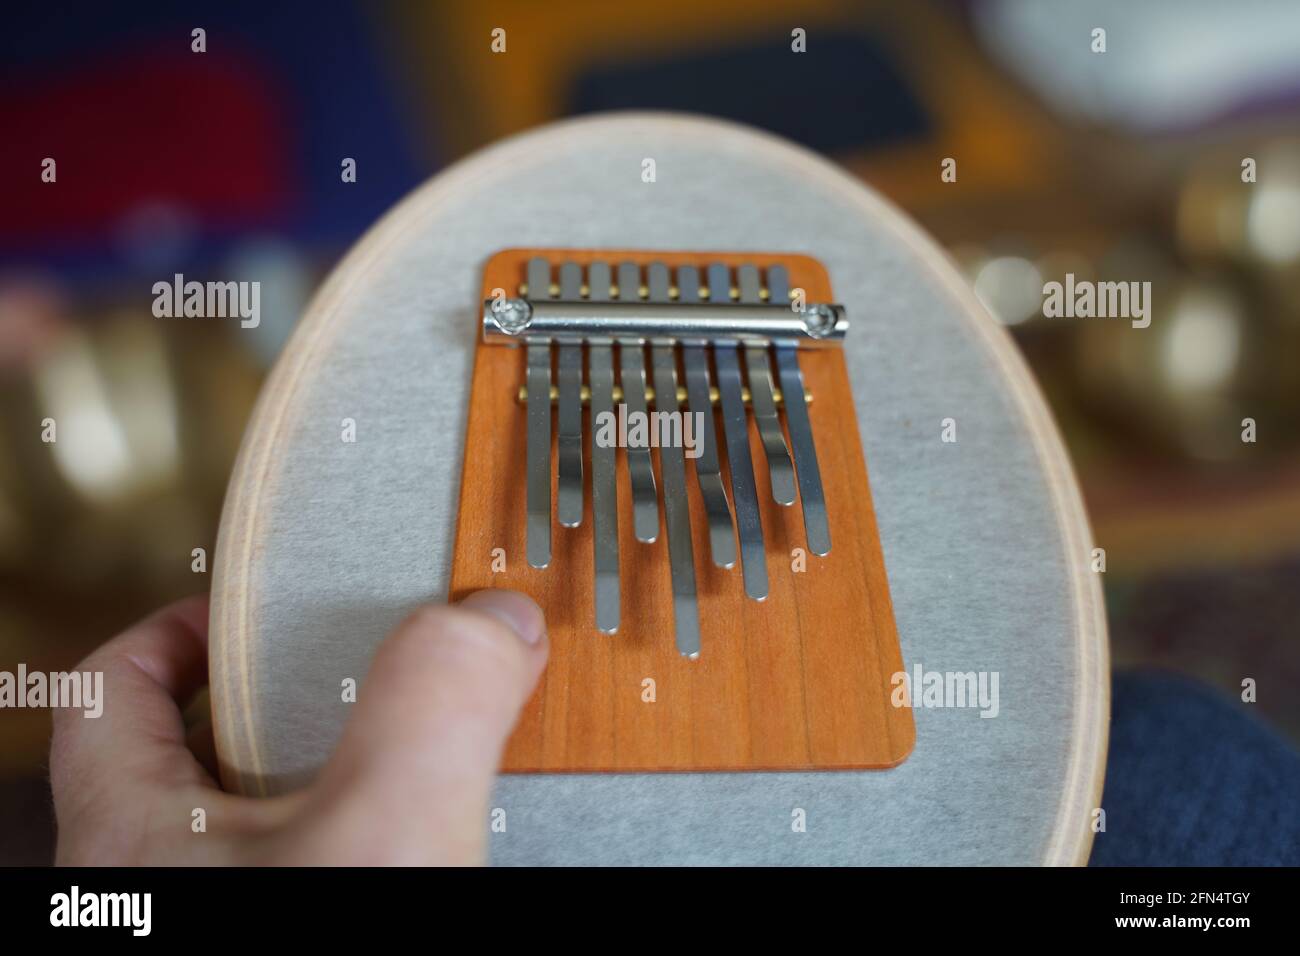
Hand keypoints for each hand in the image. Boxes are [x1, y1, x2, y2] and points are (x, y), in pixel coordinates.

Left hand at [50, 590, 547, 864]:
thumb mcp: (386, 830)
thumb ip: (437, 700)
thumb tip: (496, 616)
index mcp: (133, 838)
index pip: (111, 692)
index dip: (178, 630)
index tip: (254, 609)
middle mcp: (164, 883)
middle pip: (200, 756)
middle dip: (297, 708)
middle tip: (380, 680)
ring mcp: (225, 910)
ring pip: (275, 826)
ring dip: (353, 786)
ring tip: (434, 764)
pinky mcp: (295, 934)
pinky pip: (333, 868)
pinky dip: (386, 847)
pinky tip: (447, 847)